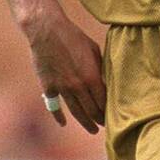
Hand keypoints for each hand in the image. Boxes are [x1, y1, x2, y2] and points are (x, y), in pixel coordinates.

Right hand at [24, 8, 106, 132]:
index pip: (104, 102)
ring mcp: (62, 88)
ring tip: (92, 130)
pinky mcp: (48, 87)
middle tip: (105, 126)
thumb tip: (106, 82)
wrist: (46, 30)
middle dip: (100, 120)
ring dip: (85, 122)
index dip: (109, 111)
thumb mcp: (94, 50)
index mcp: (92, 77)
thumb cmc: (73, 37)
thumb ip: (100, 68)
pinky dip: (58, 116)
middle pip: (92, 110)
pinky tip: (63, 123)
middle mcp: (78, 86)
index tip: (114, 116)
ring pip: (76, 112)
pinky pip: (54, 106)